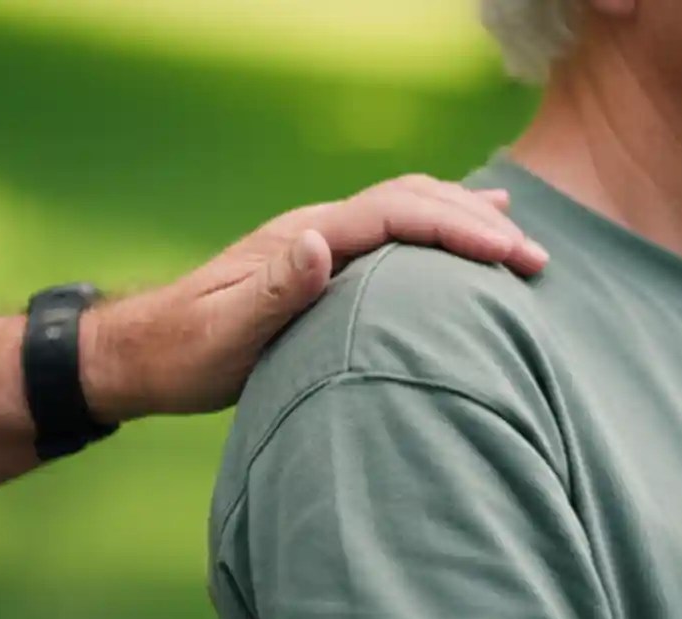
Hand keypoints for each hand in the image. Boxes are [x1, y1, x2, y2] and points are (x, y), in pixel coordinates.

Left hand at [78, 174, 546, 422]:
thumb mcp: (224, 332)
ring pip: (404, 211)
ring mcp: (319, 246)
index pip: (396, 214)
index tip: (513, 257)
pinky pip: (391, 238)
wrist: (145, 354)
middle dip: (477, 223)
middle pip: (410, 202)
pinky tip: (455, 246)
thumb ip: (273, 289)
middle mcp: (317, 231)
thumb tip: (321, 241)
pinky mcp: (320, 270)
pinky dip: (433, 234)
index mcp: (304, 240)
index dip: (458, 228)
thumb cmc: (184, 353)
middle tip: (537, 258)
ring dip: (461, 220)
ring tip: (516, 236)